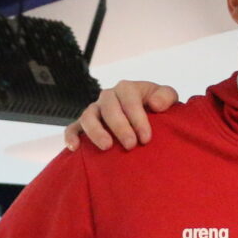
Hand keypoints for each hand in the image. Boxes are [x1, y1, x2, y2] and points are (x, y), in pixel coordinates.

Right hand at [64, 81, 180, 150]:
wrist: (147, 115)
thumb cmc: (156, 106)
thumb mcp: (166, 97)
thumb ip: (166, 96)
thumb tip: (155, 104)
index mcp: (127, 88)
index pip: (130, 100)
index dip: (138, 119)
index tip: (146, 138)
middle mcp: (108, 97)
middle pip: (109, 108)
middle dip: (120, 127)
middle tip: (131, 145)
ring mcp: (94, 110)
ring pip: (88, 117)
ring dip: (96, 132)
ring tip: (107, 147)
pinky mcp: (83, 124)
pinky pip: (72, 127)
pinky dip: (71, 136)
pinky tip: (74, 148)